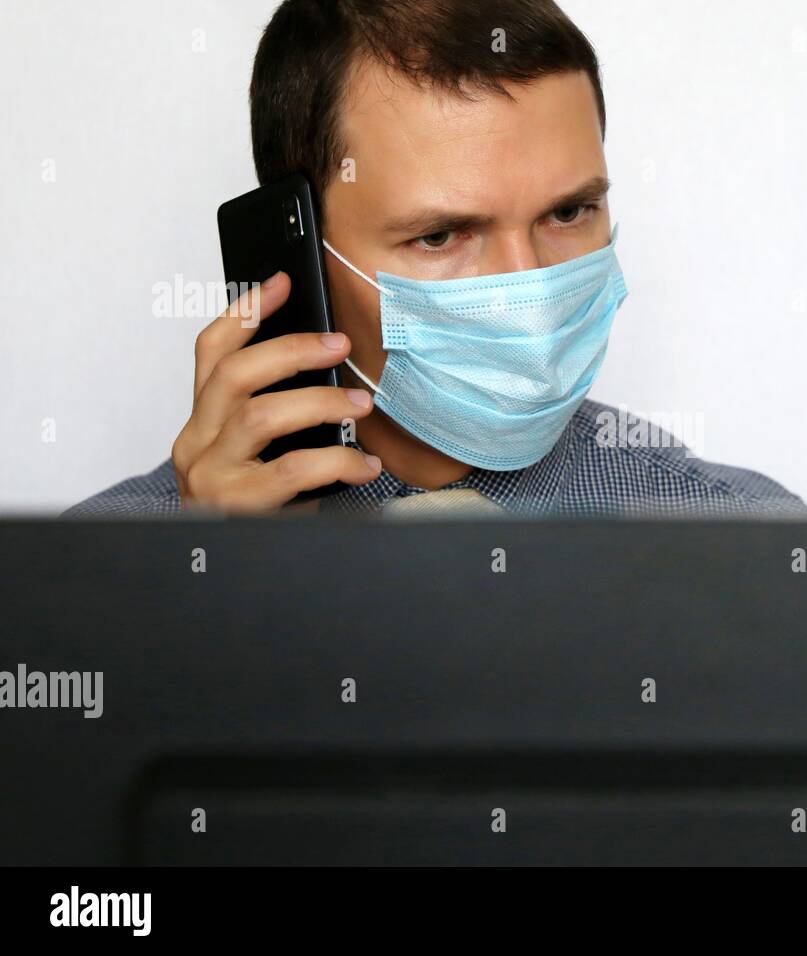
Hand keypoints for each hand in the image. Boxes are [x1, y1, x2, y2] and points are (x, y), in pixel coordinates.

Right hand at [171, 272, 380, 511]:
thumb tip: (331, 373)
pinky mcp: (237, 507)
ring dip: (320, 402)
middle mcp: (196, 445)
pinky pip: (293, 470)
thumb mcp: (260, 459)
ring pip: (261, 415)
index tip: (283, 281)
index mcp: (202, 425)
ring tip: (360, 405)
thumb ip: (279, 420)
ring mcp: (210, 477)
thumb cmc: (259, 512)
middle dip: (291, 350)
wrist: (234, 580)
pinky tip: (365, 467)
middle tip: (341, 345)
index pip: (210, 354)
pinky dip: (339, 464)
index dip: (245, 312)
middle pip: (234, 374)